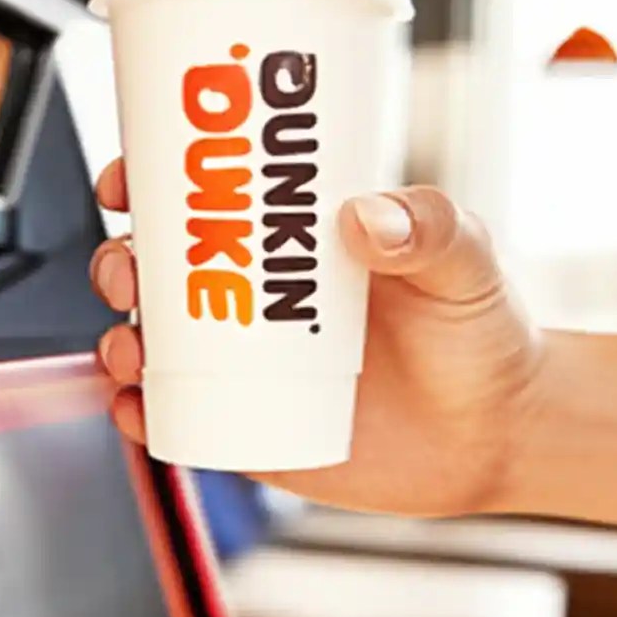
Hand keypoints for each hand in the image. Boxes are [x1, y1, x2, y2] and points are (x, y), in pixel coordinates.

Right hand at [90, 158, 544, 516]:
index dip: (148, 183)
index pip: (202, 199)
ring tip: (131, 347)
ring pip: (153, 343)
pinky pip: (175, 422)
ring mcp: (244, 366)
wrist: (497, 437)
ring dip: (120, 337)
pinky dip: (138, 414)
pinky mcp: (248, 432)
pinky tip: (136, 408)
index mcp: (290, 241)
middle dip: (119, 262)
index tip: (127, 180)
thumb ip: (430, 226)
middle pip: (156, 269)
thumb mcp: (465, 261)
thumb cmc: (478, 333)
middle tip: (128, 271)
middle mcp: (254, 300)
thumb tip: (365, 216)